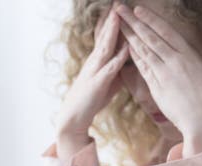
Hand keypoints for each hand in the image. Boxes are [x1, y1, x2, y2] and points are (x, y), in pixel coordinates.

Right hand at [55, 6, 129, 159]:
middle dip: (111, 19)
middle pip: (104, 36)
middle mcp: (94, 62)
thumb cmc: (90, 101)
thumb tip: (128, 63)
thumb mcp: (107, 82)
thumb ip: (117, 70)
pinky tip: (127, 48)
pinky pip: (110, 68)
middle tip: (117, 2)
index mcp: (97, 61)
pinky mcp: (97, 83)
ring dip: (112, 31)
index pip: (104, 37)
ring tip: (119, 16)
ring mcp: (95, 71)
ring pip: (105, 47)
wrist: (73, 117)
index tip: (117, 7)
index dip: (111, 21)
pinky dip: (119, 57)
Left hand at [117, 5, 201, 156]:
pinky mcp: (159, 87)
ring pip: (145, 49)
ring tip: (118, 23)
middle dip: (134, 21)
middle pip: (151, 36)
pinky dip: (134, 56)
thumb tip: (186, 61)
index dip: (151, 20)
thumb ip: (191, 66)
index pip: (167, 32)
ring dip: (130, 35)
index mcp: (190, 56)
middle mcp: (178, 60)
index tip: (139, 10)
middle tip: (120, 9)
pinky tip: (125, 47)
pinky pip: (144, 68)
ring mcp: (167, 73)